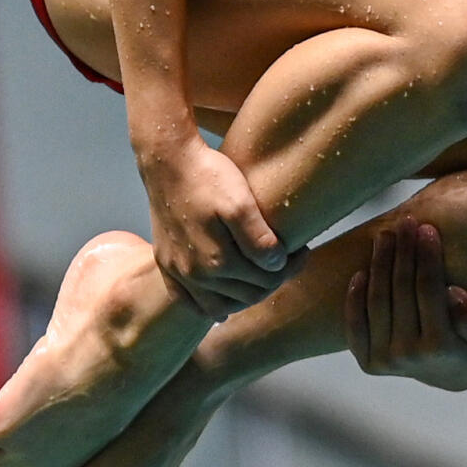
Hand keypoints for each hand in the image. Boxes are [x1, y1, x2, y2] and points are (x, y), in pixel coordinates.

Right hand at [136, 136, 294, 318]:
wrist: (168, 160)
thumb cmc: (208, 176)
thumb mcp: (242, 203)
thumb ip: (260, 242)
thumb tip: (276, 267)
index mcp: (217, 262)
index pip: (267, 282)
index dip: (289, 268)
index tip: (301, 250)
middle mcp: (195, 275)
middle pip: (247, 295)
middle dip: (272, 281)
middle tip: (288, 259)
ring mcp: (178, 271)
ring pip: (220, 305)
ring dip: (244, 295)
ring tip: (260, 273)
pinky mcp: (165, 263)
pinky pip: (187, 301)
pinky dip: (207, 307)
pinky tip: (222, 305)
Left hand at [343, 220, 466, 391]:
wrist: (454, 375)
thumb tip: (452, 294)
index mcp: (440, 348)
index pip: (428, 290)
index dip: (427, 257)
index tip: (428, 229)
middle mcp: (407, 357)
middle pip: (400, 290)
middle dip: (402, 251)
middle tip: (406, 223)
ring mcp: (384, 361)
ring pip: (376, 301)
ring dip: (379, 264)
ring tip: (385, 236)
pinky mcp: (367, 361)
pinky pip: (355, 324)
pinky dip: (354, 297)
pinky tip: (360, 271)